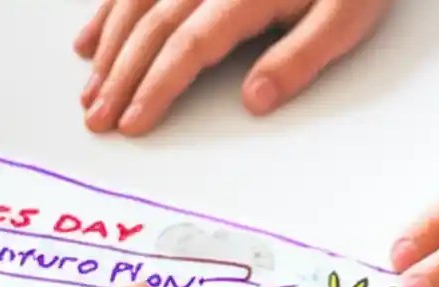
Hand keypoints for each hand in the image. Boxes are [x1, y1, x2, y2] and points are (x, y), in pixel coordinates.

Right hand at [74, 0, 391, 134]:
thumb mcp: (349, 16)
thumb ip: (301, 57)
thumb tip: (255, 100)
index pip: (189, 45)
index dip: (157, 86)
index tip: (133, 122)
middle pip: (153, 25)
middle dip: (120, 76)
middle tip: (97, 118)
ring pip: (136, 1)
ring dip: (108, 48)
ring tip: (90, 91)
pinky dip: (109, 10)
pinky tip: (91, 38)